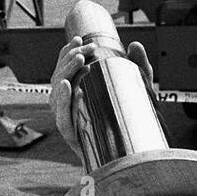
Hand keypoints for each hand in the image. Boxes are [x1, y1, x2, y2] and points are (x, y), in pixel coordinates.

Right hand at [50, 36, 155, 155]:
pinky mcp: (76, 139)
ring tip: (79, 61)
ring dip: (65, 75)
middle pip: (59, 80)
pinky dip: (64, 104)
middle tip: (86, 49)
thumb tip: (135, 44)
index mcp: (78, 95)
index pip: (65, 70)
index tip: (79, 40)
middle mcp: (70, 108)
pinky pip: (64, 121)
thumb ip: (139, 67)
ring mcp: (71, 123)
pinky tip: (72, 88)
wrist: (140, 155)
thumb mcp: (139, 91)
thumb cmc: (135, 121)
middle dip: (69, 60)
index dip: (67, 53)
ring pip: (56, 98)